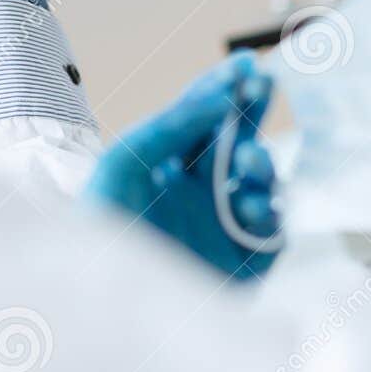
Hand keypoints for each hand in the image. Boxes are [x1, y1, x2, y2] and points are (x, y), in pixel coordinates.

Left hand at [85, 52, 281, 279]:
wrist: (103, 308)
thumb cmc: (100, 233)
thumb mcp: (123, 165)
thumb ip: (170, 126)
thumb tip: (218, 98)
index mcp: (159, 168)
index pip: (197, 119)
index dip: (220, 89)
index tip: (244, 63)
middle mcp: (192, 194)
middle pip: (233, 142)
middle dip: (251, 112)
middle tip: (266, 83)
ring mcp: (219, 227)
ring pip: (258, 183)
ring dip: (261, 163)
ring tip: (248, 161)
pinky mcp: (241, 264)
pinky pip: (270, 231)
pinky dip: (268, 212)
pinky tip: (252, 205)